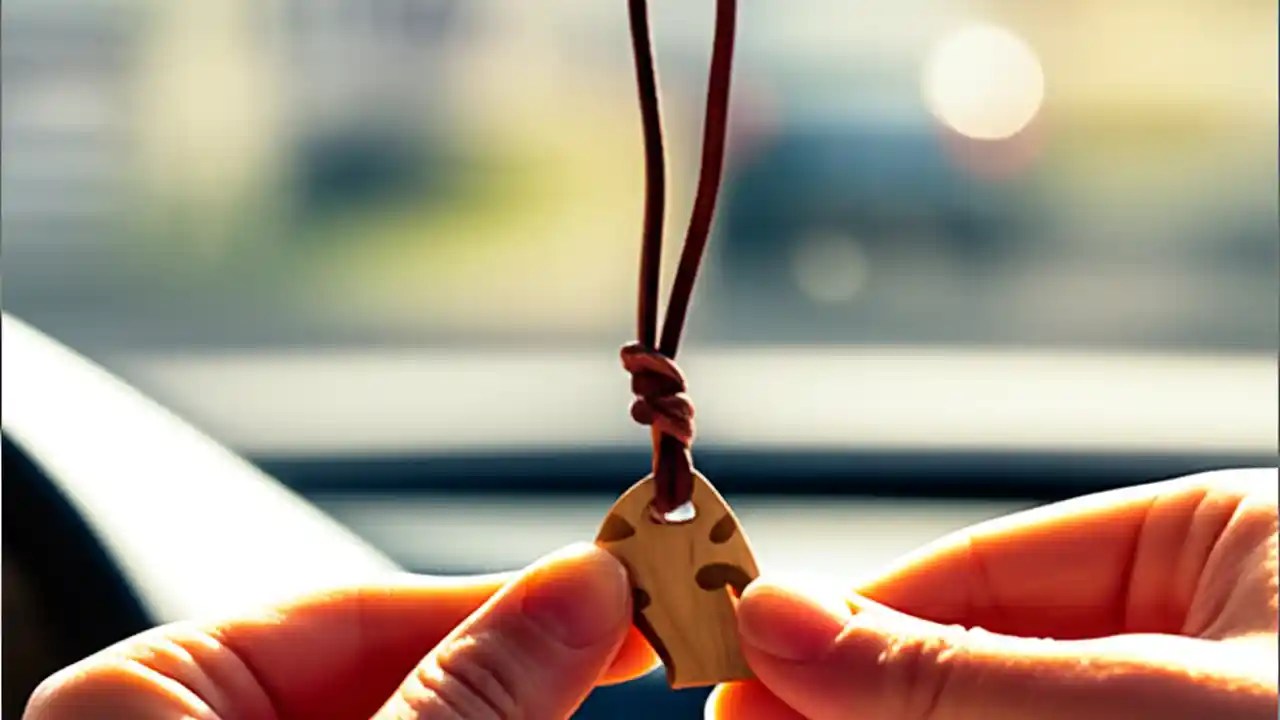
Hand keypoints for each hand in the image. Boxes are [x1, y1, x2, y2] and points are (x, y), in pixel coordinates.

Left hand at [25, 543, 656, 718]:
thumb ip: (470, 693)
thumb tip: (587, 586)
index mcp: (139, 699)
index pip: (349, 607)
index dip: (497, 597)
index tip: (614, 594)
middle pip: (385, 674)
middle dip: (513, 671)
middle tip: (628, 653)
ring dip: (504, 715)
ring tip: (593, 691)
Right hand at [709, 469, 1277, 719]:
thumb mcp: (1142, 705)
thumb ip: (954, 673)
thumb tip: (774, 619)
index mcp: (1229, 542)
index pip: (990, 563)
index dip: (856, 611)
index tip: (747, 652)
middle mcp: (1208, 628)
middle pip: (982, 652)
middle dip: (857, 691)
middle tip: (741, 716)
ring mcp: (1183, 708)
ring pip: (994, 718)